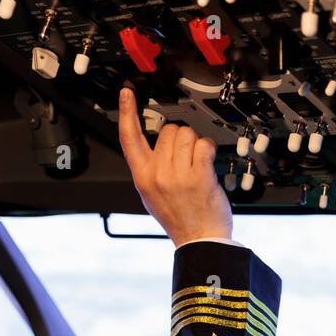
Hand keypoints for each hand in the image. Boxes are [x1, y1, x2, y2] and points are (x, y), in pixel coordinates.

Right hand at [117, 86, 231, 246]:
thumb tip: (152, 147)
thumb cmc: (179, 219)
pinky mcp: (198, 176)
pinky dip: (208, 148)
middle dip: (180, 138)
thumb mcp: (151, 196)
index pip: (128, 138)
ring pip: (186, 135)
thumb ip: (148, 170)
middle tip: (186, 159)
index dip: (126, 113)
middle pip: (168, 131)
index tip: (126, 95)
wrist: (199, 240)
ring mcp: (178, 175)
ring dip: (196, 144)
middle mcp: (157, 174)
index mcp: (142, 177)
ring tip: (197, 163)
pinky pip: (203, 145)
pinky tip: (208, 161)